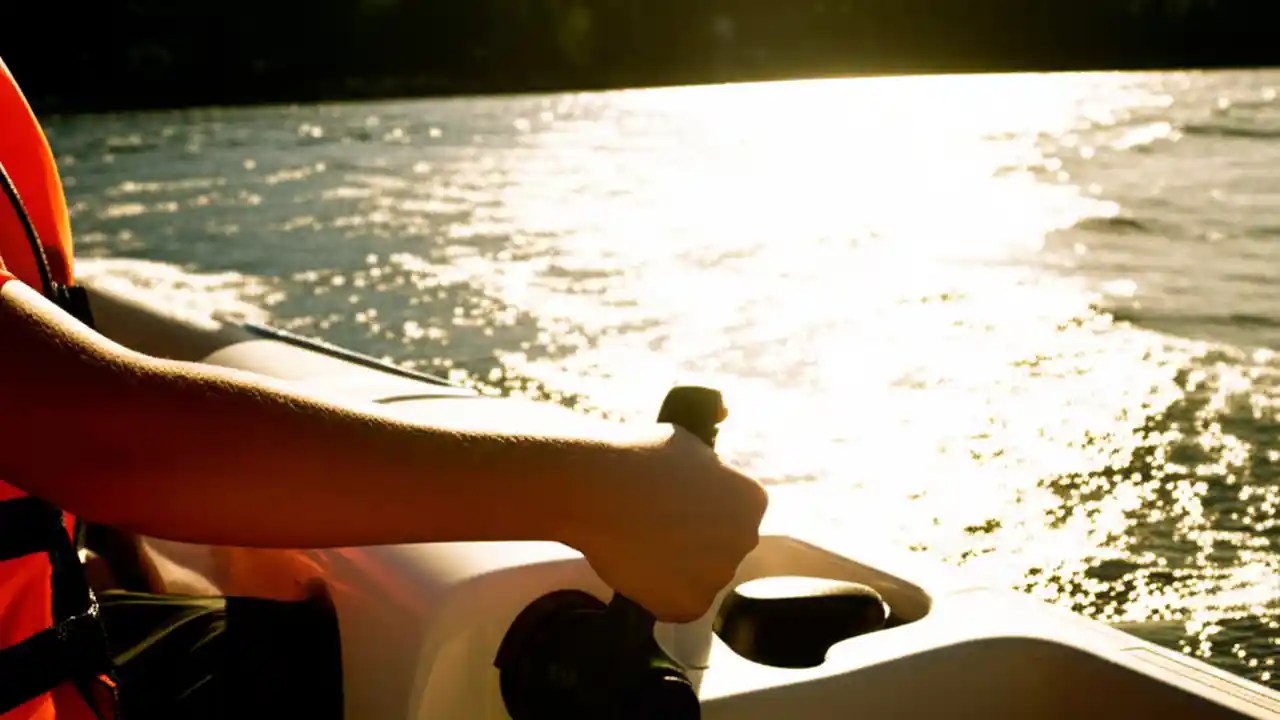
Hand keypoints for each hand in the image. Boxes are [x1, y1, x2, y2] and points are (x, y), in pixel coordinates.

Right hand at [567, 426, 767, 622]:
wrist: (599, 488)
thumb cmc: (638, 457)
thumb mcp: (686, 438)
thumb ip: (710, 450)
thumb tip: (723, 411)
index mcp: (751, 499)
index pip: (734, 515)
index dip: (701, 513)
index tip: (674, 506)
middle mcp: (745, 539)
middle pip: (720, 548)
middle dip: (694, 542)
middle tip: (653, 527)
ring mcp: (718, 575)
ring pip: (697, 578)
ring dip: (675, 569)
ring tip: (639, 544)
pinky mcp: (689, 604)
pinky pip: (676, 605)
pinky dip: (657, 594)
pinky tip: (636, 566)